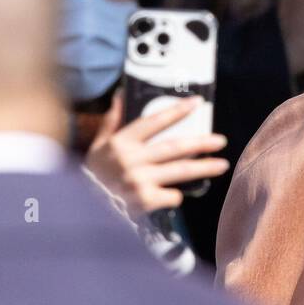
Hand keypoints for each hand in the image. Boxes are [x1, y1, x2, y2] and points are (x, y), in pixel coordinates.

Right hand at [85, 92, 229, 216]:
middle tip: (221, 140)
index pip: (154, 121)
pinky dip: (176, 195)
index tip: (197, 103)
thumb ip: (112, 121)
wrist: (81, 210)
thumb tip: (121, 95)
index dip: (177, 111)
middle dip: (201, 143)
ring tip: (222, 164)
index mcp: (120, 143)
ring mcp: (139, 181)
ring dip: (204, 168)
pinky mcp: (145, 201)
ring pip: (180, 171)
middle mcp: (131, 160)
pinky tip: (175, 194)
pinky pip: (172, 195)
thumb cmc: (93, 176)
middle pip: (174, 147)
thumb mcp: (98, 146)